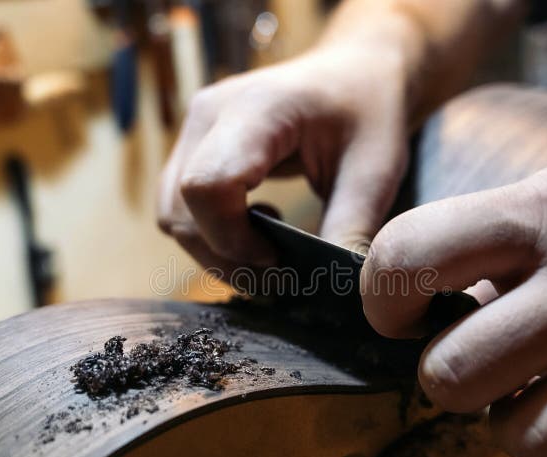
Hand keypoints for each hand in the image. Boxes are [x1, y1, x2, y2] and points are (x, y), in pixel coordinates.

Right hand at [157, 45, 409, 275]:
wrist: (354, 74)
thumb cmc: (367, 114)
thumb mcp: (374, 172)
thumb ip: (351, 228)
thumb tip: (338, 293)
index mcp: (257, 109)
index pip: (208, 186)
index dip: (233, 238)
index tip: (278, 259)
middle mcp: (209, 113)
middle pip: (181, 209)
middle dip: (224, 255)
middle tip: (277, 274)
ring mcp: (194, 127)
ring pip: (172, 213)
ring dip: (214, 248)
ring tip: (269, 248)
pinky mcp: (193, 144)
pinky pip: (180, 205)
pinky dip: (210, 232)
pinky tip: (258, 226)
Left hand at [361, 135, 546, 456]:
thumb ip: (494, 245)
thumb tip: (427, 316)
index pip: (407, 255)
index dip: (383, 298)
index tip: (403, 313)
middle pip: (452, 374)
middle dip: (450, 376)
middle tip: (481, 359)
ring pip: (528, 439)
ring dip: (520, 424)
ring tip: (544, 388)